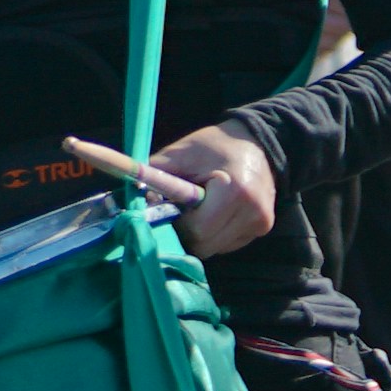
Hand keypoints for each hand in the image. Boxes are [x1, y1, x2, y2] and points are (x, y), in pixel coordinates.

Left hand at [58, 127, 280, 258]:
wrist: (260, 142)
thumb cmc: (213, 147)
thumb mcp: (179, 154)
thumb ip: (152, 178)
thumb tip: (127, 206)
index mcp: (235, 190)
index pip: (196, 230)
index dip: (176, 223)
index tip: (170, 209)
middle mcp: (254, 211)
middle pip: (204, 244)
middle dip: (185, 232)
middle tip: (180, 211)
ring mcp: (261, 223)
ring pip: (214, 248)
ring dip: (199, 235)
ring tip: (200, 210)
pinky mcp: (263, 228)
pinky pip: (227, 245)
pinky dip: (214, 235)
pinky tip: (215, 215)